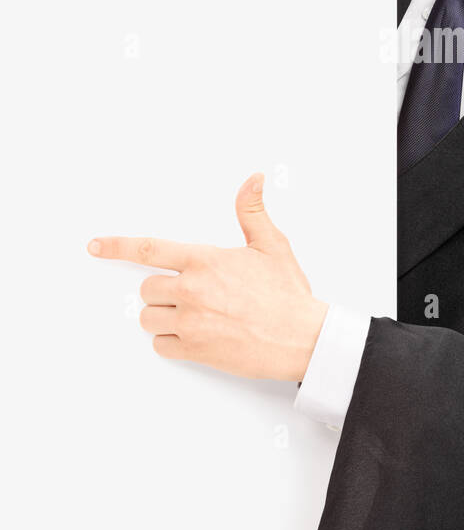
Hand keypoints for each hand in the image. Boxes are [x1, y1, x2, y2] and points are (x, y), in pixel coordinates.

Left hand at [87, 173, 328, 381]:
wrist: (302, 338)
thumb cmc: (287, 294)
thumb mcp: (272, 245)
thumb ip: (252, 211)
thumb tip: (252, 180)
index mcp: (205, 260)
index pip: (149, 249)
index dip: (116, 246)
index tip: (95, 246)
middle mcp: (192, 290)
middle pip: (147, 289)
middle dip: (163, 291)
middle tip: (190, 294)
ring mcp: (191, 322)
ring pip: (149, 318)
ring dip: (164, 317)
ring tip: (194, 315)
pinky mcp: (194, 349)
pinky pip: (161, 345)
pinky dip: (171, 342)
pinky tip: (196, 335)